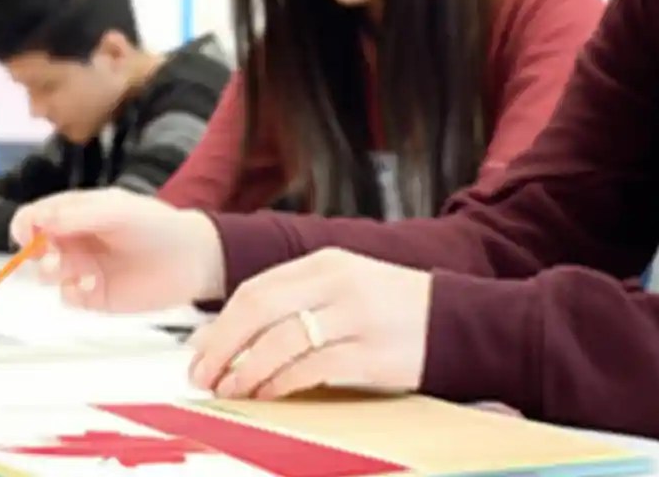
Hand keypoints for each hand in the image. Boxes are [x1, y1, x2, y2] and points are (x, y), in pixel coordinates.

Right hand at [8, 188, 225, 312]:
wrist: (192, 260)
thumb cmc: (155, 225)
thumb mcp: (118, 211)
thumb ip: (79, 215)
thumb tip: (39, 221)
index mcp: (74, 212)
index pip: (34, 217)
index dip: (25, 225)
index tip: (27, 235)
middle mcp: (72, 240)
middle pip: (33, 248)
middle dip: (36, 253)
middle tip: (51, 257)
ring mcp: (81, 268)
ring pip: (46, 274)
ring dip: (52, 273)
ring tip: (77, 271)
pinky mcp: (92, 296)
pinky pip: (67, 297)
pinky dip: (72, 293)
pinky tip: (91, 286)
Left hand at [186, 248, 431, 399]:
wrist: (460, 322)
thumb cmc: (391, 308)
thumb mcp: (344, 286)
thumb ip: (294, 301)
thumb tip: (230, 335)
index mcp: (325, 263)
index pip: (255, 289)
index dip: (218, 324)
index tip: (198, 351)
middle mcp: (337, 284)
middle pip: (258, 309)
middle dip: (221, 347)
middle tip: (201, 375)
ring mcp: (355, 318)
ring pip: (280, 341)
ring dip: (246, 370)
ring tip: (230, 390)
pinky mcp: (371, 354)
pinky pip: (312, 369)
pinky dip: (281, 384)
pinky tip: (267, 395)